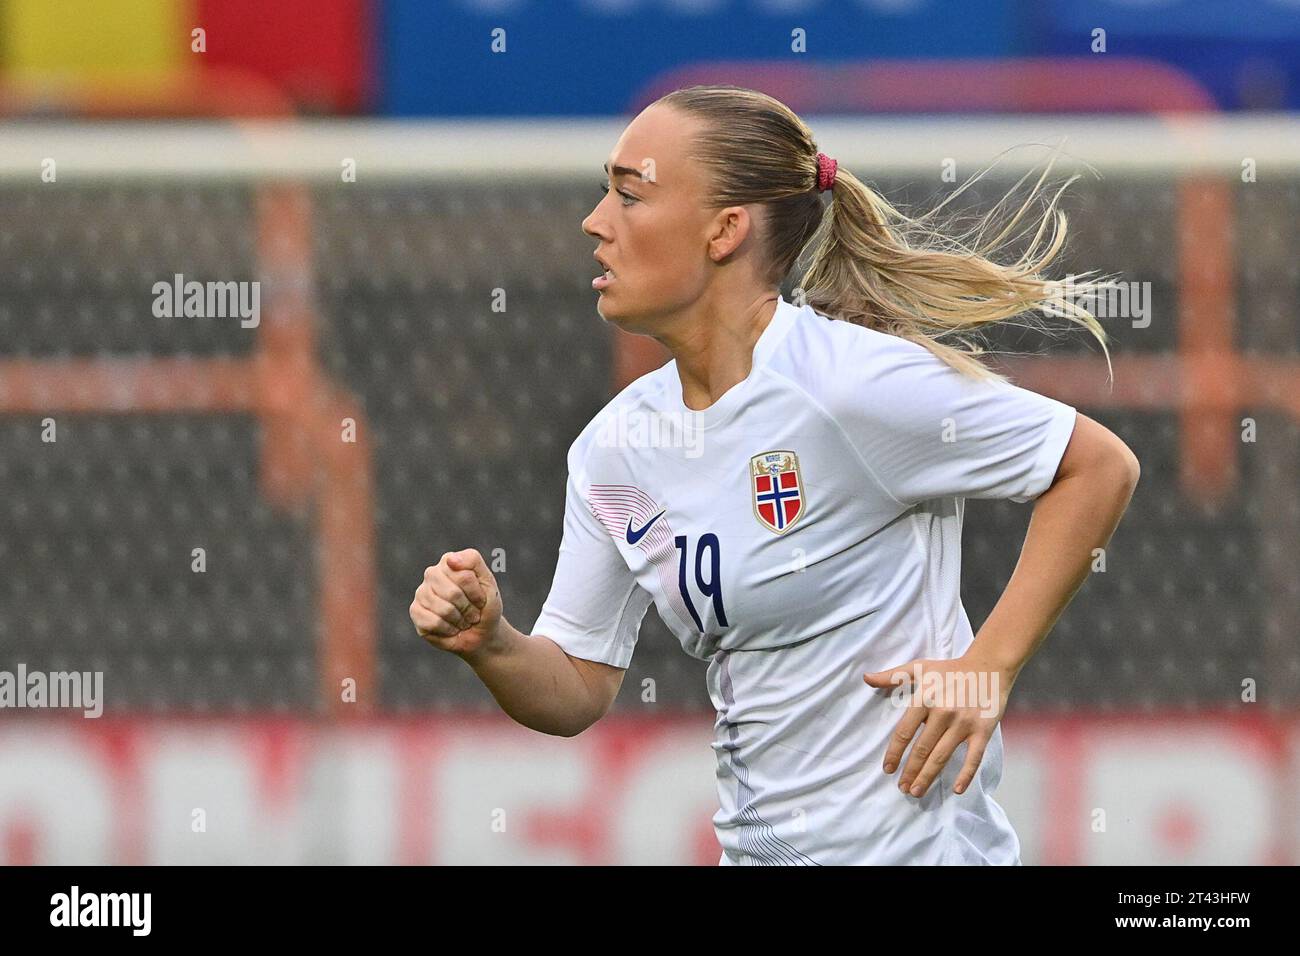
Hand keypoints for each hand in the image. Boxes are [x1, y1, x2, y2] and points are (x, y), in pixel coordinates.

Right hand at [410, 549, 502, 658]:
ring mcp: (421, 592)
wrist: (481, 633)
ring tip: (462, 620)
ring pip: (444, 609)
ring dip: (459, 620)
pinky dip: (448, 629)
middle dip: (467, 608)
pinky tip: (450, 628)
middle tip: (472, 613)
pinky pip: (433, 622)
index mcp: (449, 562)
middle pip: (453, 593)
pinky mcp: (415, 611)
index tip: (481, 600)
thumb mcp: (488, 582)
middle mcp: (432, 573)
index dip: (477, 594)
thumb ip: (473, 561)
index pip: (465, 576)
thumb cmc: (485, 606)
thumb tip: (450, 559)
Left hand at [863, 654, 1012, 798]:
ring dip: (928, 776)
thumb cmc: (950, 669)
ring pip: (942, 756)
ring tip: (916, 792)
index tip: (888, 769)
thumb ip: (892, 676)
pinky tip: (956, 790)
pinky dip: (966, 775)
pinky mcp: (983, 730)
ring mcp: (964, 723)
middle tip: (902, 788)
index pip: (904, 732)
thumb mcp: (919, 668)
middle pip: (922, 749)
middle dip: (910, 771)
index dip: (894, 753)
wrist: (988, 666)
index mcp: (925, 698)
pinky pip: (973, 757)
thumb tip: (866, 678)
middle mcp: (943, 712)